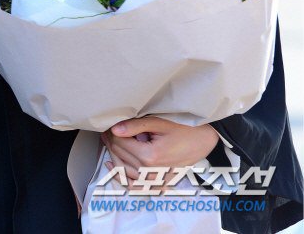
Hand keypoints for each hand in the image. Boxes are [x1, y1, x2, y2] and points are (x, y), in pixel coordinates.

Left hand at [102, 116, 218, 184]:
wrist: (202, 141)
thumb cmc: (183, 129)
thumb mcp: (158, 123)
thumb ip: (135, 126)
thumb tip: (114, 129)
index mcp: (150, 157)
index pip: (120, 144)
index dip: (111, 133)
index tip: (107, 125)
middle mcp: (150, 172)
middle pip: (119, 156)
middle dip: (110, 142)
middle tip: (105, 131)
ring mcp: (154, 181)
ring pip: (123, 170)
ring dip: (113, 155)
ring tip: (108, 142)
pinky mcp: (157, 184)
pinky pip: (134, 186)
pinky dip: (121, 178)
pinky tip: (112, 167)